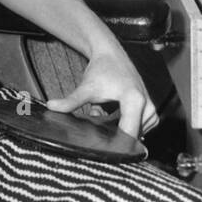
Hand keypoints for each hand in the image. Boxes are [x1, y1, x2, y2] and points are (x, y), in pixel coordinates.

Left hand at [45, 47, 159, 139]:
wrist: (111, 54)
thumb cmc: (101, 69)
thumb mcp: (86, 88)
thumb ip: (70, 101)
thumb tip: (51, 107)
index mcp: (134, 100)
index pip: (128, 135)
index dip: (114, 145)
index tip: (102, 147)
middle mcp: (147, 106)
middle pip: (130, 136)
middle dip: (114, 136)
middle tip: (100, 123)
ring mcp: (150, 109)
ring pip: (133, 133)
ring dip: (117, 128)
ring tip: (105, 112)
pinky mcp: (150, 112)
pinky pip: (137, 128)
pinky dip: (122, 124)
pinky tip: (111, 113)